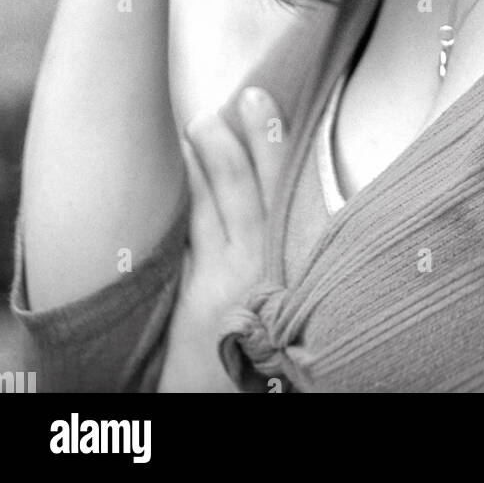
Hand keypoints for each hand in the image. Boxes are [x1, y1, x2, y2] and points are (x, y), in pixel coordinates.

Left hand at [157, 88, 287, 392]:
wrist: (234, 401)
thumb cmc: (276, 348)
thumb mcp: (296, 289)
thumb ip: (289, 243)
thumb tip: (281, 193)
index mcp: (293, 259)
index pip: (281, 185)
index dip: (269, 139)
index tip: (257, 98)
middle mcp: (258, 267)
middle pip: (240, 187)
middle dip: (228, 140)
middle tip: (216, 105)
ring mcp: (221, 283)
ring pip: (207, 208)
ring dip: (198, 163)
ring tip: (193, 127)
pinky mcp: (192, 302)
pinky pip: (183, 240)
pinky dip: (180, 205)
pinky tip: (171, 183)